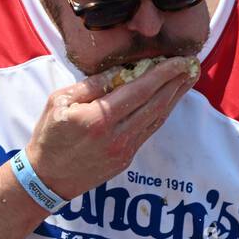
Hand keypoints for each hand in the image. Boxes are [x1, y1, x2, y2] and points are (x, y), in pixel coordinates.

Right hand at [24, 56, 197, 200]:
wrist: (46, 178)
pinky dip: (161, 113)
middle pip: (156, 104)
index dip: (163, 73)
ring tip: (187, 79)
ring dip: (175, 97)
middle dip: (177, 82)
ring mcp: (124, 150)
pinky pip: (148, 131)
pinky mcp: (126, 159)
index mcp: (99, 118)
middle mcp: (117, 135)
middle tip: (192, 64)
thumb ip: (90, 86)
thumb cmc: (48, 136)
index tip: (180, 60)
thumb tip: (118, 73)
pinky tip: (167, 101)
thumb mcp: (58, 102)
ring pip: (157, 119)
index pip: (140, 90)